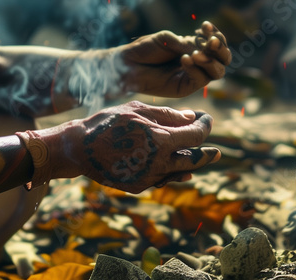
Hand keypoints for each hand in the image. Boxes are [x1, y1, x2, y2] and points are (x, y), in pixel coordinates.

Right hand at [41, 101, 221, 192]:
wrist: (78, 149)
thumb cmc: (107, 123)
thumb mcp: (137, 109)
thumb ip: (167, 114)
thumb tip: (192, 117)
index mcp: (160, 140)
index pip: (195, 136)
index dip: (206, 127)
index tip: (207, 119)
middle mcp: (158, 163)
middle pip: (195, 161)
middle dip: (208, 154)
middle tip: (217, 151)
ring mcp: (148, 177)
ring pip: (180, 173)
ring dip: (192, 166)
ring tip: (201, 159)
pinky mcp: (139, 187)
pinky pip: (163, 180)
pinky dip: (174, 174)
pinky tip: (181, 172)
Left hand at [118, 21, 230, 97]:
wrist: (128, 64)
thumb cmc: (146, 48)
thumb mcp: (168, 40)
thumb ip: (186, 43)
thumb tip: (204, 48)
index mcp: (195, 47)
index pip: (216, 43)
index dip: (215, 34)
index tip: (205, 26)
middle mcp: (198, 62)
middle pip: (223, 59)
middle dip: (220, 49)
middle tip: (211, 41)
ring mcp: (193, 75)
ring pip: (217, 71)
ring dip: (210, 60)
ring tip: (196, 54)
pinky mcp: (186, 88)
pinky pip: (200, 80)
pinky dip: (196, 69)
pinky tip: (185, 59)